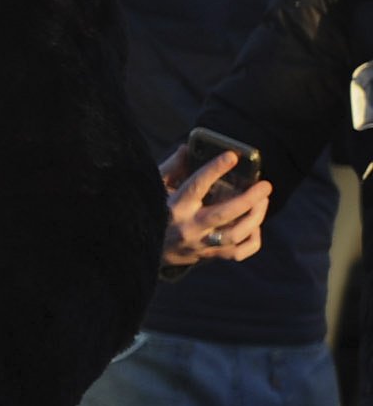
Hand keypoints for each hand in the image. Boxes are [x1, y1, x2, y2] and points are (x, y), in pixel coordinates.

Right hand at [161, 150, 267, 265]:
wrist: (140, 249)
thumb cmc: (151, 210)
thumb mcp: (154, 187)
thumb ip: (171, 168)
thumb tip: (187, 149)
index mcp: (174, 206)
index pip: (196, 186)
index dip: (214, 169)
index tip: (232, 156)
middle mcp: (188, 227)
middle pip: (224, 214)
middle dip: (249, 199)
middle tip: (265, 185)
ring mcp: (199, 245)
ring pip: (235, 235)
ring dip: (255, 217)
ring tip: (263, 201)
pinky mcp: (207, 256)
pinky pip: (238, 253)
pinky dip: (252, 240)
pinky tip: (254, 226)